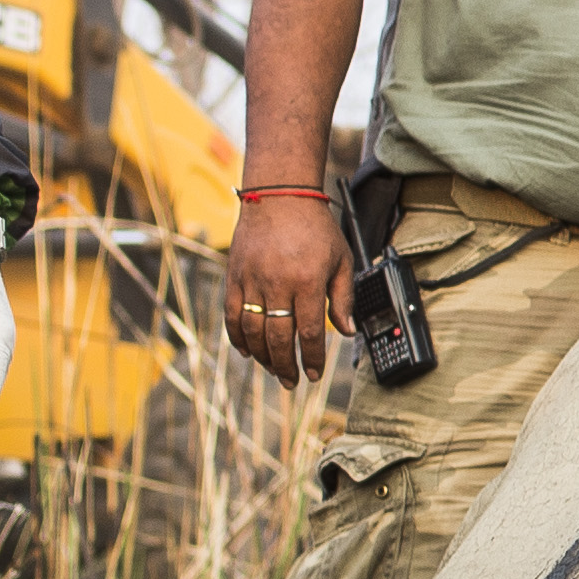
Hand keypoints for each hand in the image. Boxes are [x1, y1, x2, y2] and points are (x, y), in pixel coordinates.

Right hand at [227, 187, 351, 385]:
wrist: (279, 198)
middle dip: (286, 365)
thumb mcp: (342, 259)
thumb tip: (347, 331)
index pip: (309, 332)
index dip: (312, 358)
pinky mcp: (234, 277)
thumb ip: (343, 298)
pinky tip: (247, 351)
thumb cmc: (315, 228)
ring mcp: (251, 281)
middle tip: (292, 381)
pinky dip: (237, 337)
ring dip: (262, 356)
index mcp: (307, 281)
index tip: (315, 374)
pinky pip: (231, 315)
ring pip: (252, 331)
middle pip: (278, 338)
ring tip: (273, 369)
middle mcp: (277, 284)